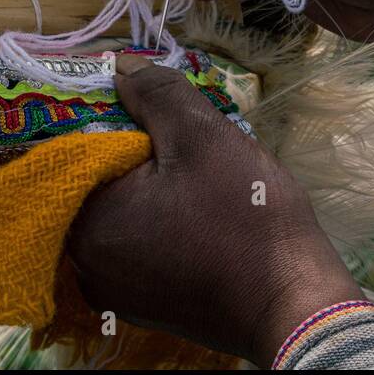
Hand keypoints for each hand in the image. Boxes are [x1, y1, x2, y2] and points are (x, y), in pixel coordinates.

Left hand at [68, 54, 363, 366]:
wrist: (292, 303)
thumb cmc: (246, 218)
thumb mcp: (203, 137)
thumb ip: (156, 95)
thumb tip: (121, 68)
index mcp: (87, 222)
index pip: (80, 149)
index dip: (119, 118)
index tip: (158, 110)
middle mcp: (87, 264)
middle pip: (100, 184)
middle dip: (139, 156)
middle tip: (189, 145)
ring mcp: (116, 292)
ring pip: (123, 215)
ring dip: (153, 190)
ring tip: (202, 179)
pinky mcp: (146, 306)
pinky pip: (140, 248)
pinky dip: (162, 224)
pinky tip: (202, 215)